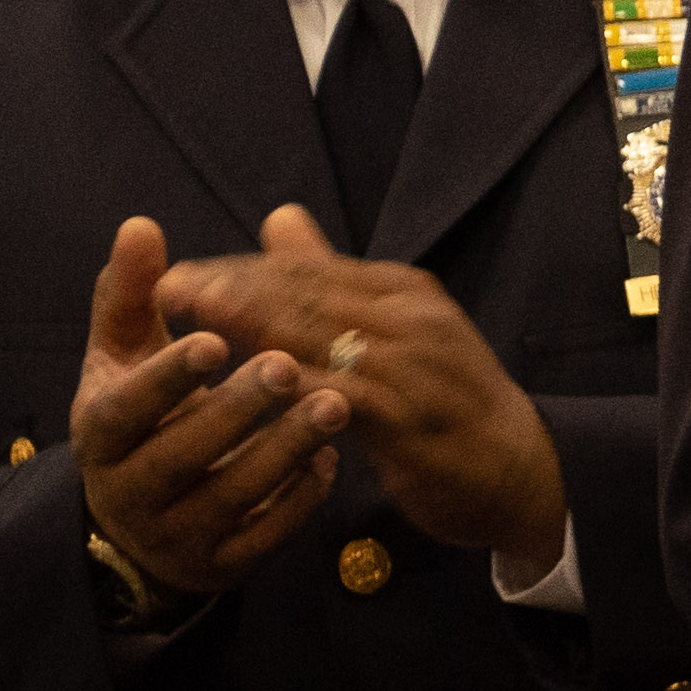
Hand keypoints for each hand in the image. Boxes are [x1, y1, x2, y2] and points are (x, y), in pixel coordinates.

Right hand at [70, 215, 346, 603]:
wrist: (138, 522)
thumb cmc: (138, 416)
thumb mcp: (122, 358)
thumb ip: (132, 295)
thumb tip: (141, 226)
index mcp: (100, 435)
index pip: (126, 410)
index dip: (166, 378)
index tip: (211, 341)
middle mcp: (129, 492)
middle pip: (182, 455)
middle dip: (236, 411)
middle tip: (288, 364)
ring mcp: (176, 535)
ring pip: (231, 497)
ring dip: (284, 451)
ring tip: (334, 405)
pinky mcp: (220, 565)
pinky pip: (264, 538)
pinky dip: (299, 500)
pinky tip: (330, 460)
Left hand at [154, 205, 565, 566]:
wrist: (522, 471)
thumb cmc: (448, 404)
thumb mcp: (394, 331)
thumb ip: (332, 282)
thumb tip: (280, 219)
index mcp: (400, 291)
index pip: (306, 269)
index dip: (238, 269)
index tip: (177, 274)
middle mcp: (410, 317)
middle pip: (306, 292)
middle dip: (232, 289)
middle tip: (168, 288)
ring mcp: (414, 366)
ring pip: (321, 336)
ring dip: (252, 327)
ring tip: (192, 324)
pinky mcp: (412, 418)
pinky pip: (342, 396)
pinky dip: (294, 387)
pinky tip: (248, 388)